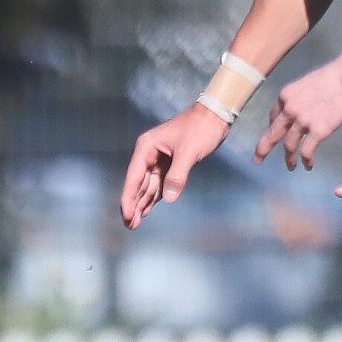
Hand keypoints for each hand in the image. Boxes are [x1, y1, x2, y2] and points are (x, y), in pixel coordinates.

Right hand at [120, 105, 231, 228]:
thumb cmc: (200, 129)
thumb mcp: (188, 153)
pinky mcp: (170, 164)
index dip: (129, 198)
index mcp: (146, 147)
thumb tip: (169, 198)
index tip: (127, 215)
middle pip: (138, 184)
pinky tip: (148, 210)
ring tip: (135, 223)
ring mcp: (158, 159)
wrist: (214, 116)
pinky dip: (154, 198)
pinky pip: (159, 184)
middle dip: (134, 205)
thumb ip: (177, 176)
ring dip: (142, 204)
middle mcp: (148, 154)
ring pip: (147, 186)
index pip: (134, 177)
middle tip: (129, 225)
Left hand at [253, 59, 341, 169]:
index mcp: (286, 96)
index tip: (273, 136)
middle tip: (258, 159)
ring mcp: (303, 120)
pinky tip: (308, 165)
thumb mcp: (306, 84)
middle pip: (273, 134)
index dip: (272, 128)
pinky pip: (307, 150)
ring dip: (289, 158)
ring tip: (290, 166)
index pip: (274, 117)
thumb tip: (301, 109)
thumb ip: (299, 98)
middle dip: (263, 149)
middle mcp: (289, 109)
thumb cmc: (333, 76)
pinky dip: (306, 160)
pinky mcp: (318, 130)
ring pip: (289, 145)